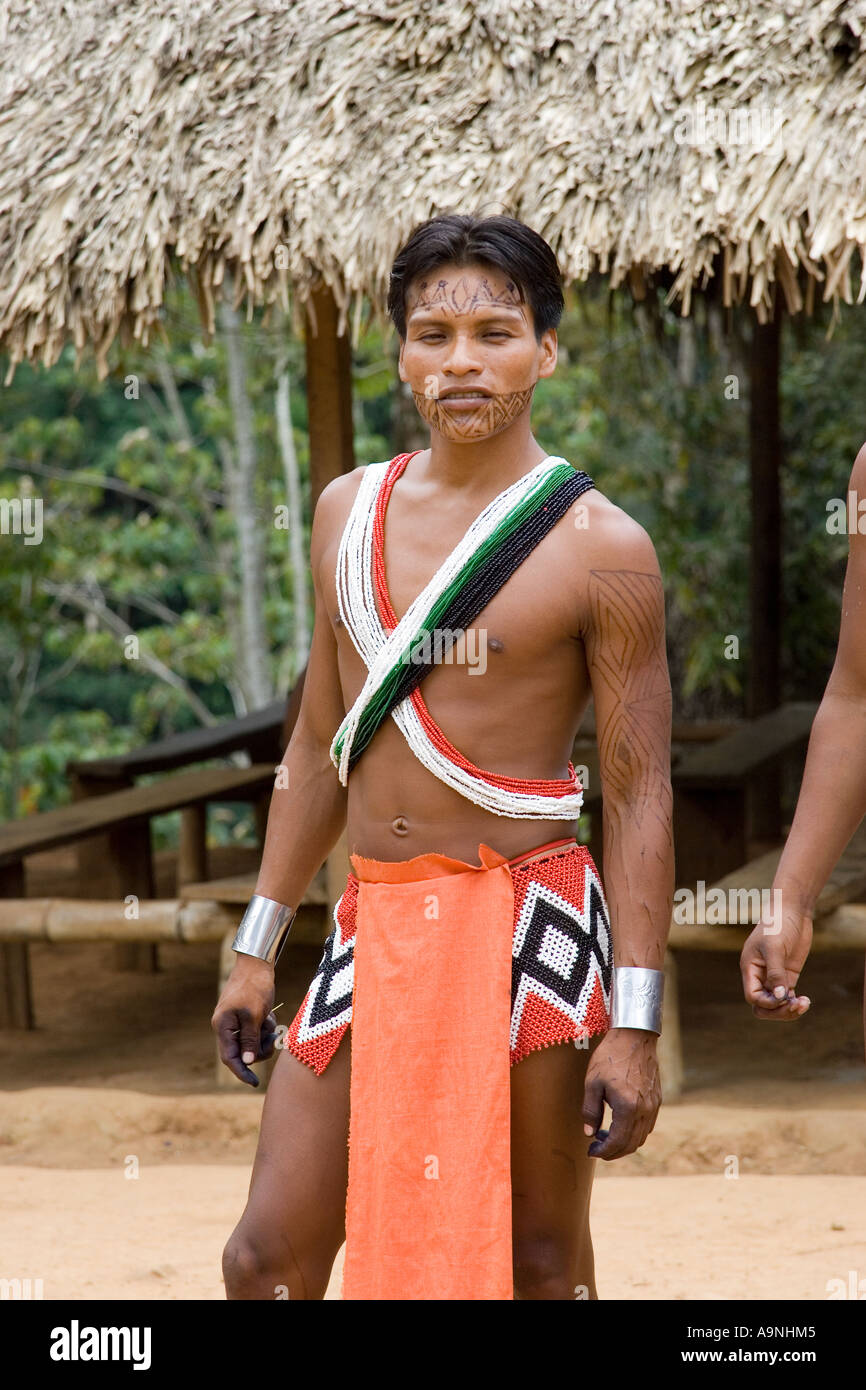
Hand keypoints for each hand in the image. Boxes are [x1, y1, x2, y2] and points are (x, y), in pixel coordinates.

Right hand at [211, 955, 277, 1086]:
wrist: (257, 963)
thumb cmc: (254, 987)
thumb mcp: (254, 1014)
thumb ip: (249, 1039)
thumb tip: (246, 1062)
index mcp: (222, 1026)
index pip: (229, 1057)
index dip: (241, 1072)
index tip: (254, 1083)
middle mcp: (226, 1026)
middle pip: (243, 1052)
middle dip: (260, 1047)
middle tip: (273, 1037)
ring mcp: (235, 1021)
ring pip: (252, 1042)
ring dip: (264, 1035)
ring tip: (270, 1019)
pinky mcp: (245, 1016)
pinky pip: (256, 1031)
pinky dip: (265, 1026)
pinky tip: (269, 1013)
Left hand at [581, 1028, 660, 1159]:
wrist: (634, 1036)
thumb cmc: (611, 1056)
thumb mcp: (592, 1082)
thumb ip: (591, 1110)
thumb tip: (589, 1133)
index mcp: (628, 1108)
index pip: (617, 1142)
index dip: (603, 1152)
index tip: (591, 1151)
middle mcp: (644, 1110)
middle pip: (631, 1144)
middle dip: (613, 1152)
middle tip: (597, 1149)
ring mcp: (653, 1105)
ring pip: (641, 1137)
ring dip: (624, 1143)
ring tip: (606, 1136)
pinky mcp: (657, 1099)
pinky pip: (647, 1125)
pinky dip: (634, 1132)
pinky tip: (621, 1124)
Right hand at [740, 907, 812, 1019]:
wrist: (791, 910)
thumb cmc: (777, 924)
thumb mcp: (774, 947)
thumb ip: (775, 973)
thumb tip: (780, 997)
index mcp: (750, 968)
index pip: (753, 997)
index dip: (767, 1003)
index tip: (784, 996)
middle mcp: (760, 975)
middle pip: (763, 1005)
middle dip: (778, 1011)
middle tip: (796, 1006)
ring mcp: (774, 976)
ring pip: (776, 1004)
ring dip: (788, 1009)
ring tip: (804, 1003)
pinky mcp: (788, 975)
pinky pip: (788, 997)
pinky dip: (795, 1003)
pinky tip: (805, 1000)